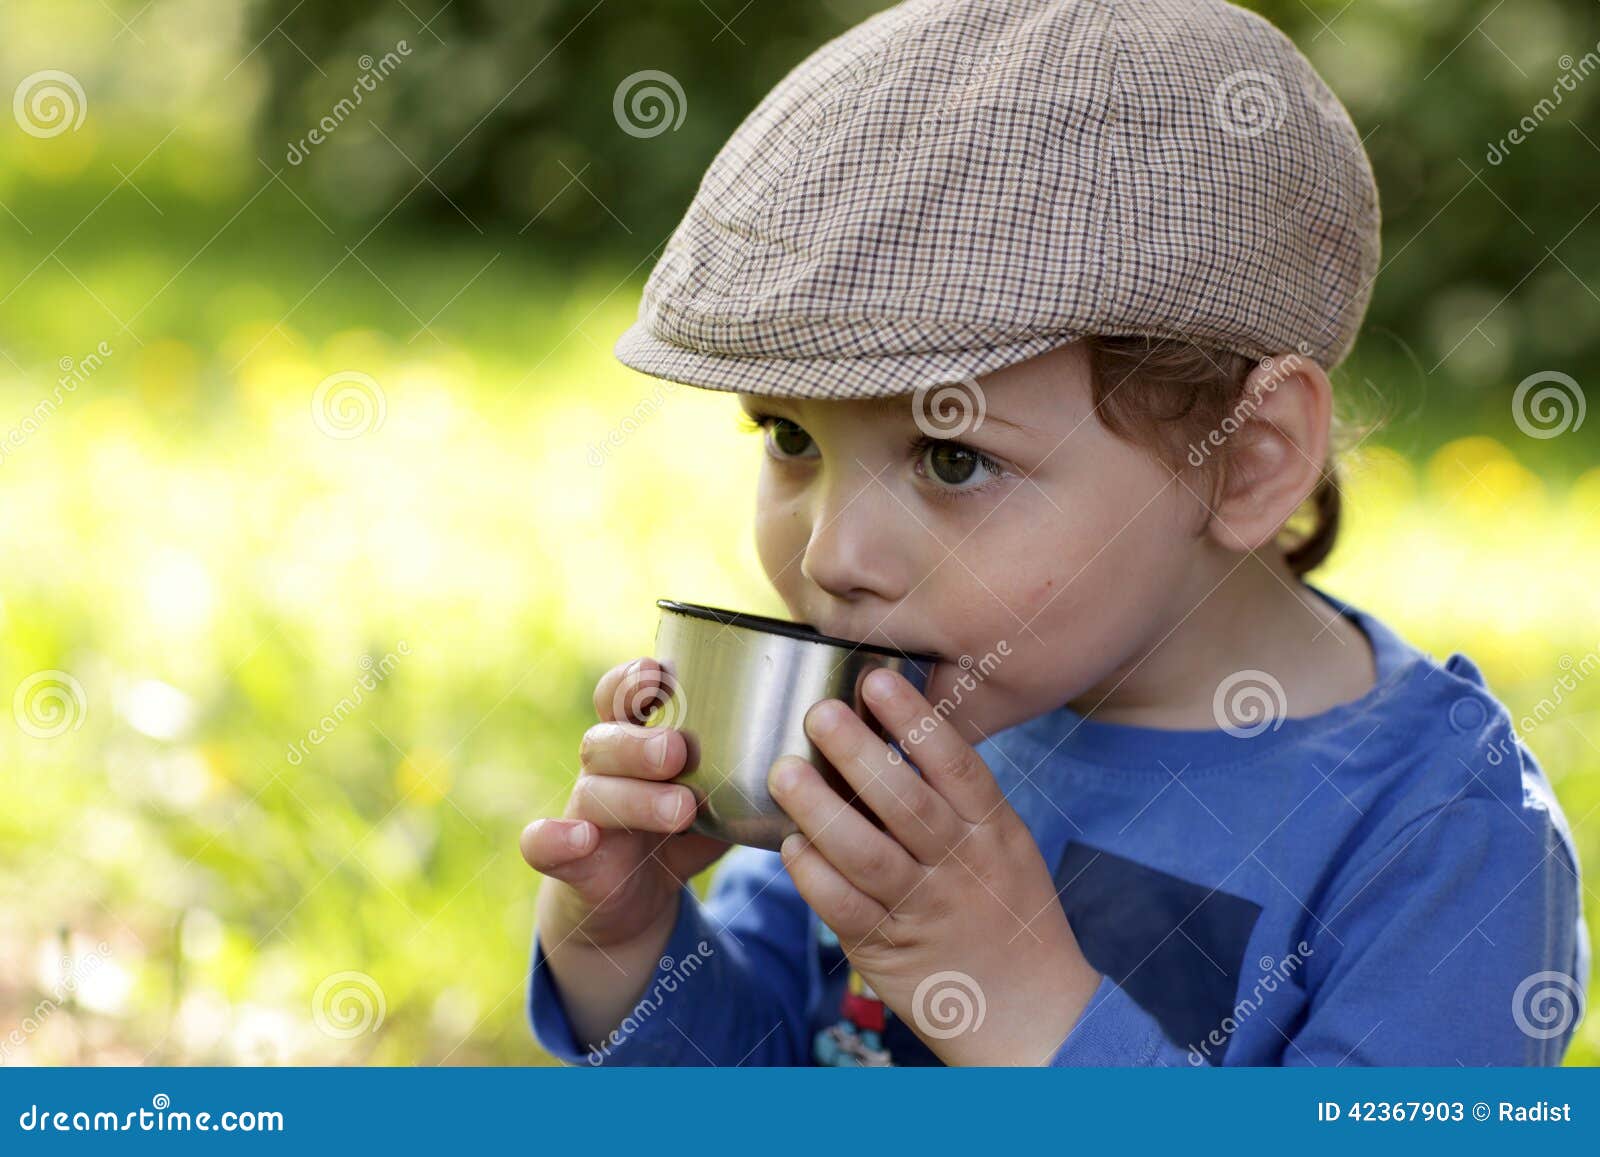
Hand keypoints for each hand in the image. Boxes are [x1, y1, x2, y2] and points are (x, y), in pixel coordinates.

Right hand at [523, 657, 728, 951]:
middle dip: (642, 742)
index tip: (657, 672)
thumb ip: (757, 770)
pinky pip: (543, 843)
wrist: (631, 904)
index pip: (621, 696)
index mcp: (637, 741)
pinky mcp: (567, 859)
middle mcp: (605, 768)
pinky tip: (580, 838)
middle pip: (607, 739)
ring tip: (680, 808)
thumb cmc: (683, 831)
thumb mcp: (722, 798)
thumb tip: (829, 738)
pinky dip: (554, 839)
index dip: (631, 680)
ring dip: (635, 797)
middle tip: (679, 749)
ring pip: (593, 793)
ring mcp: (582, 812)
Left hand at [767, 667, 1101, 1064]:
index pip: (956, 764)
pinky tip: (792, 845)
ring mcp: (924, 909)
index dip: (915, 719)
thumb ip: (957, 799)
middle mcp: (961, 865)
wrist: (1033, 1015)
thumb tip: (891, 731)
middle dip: (858, 753)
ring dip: (819, 810)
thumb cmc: (1009, 913)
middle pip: (905, 802)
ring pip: (865, 854)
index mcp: (994, 830)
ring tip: (784, 772)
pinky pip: (844, 908)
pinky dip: (814, 875)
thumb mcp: (1005, 846)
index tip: (876, 680)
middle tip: (816, 712)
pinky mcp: (889, 950)